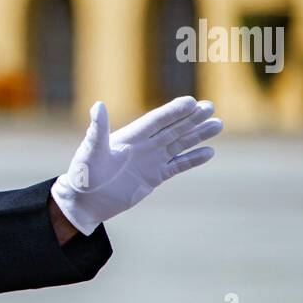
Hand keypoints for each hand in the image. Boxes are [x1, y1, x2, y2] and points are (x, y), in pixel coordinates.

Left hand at [50, 96, 222, 235]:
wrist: (85, 201)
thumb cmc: (84, 174)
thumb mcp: (90, 151)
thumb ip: (97, 129)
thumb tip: (97, 105)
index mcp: (130, 136)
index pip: (156, 120)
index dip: (172, 111)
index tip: (191, 102)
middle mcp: (143, 145)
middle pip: (172, 129)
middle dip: (191, 119)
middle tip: (211, 107)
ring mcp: (150, 161)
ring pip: (179, 145)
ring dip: (198, 135)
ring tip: (218, 124)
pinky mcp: (153, 177)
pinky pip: (177, 166)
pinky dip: (192, 159)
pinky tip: (209, 152)